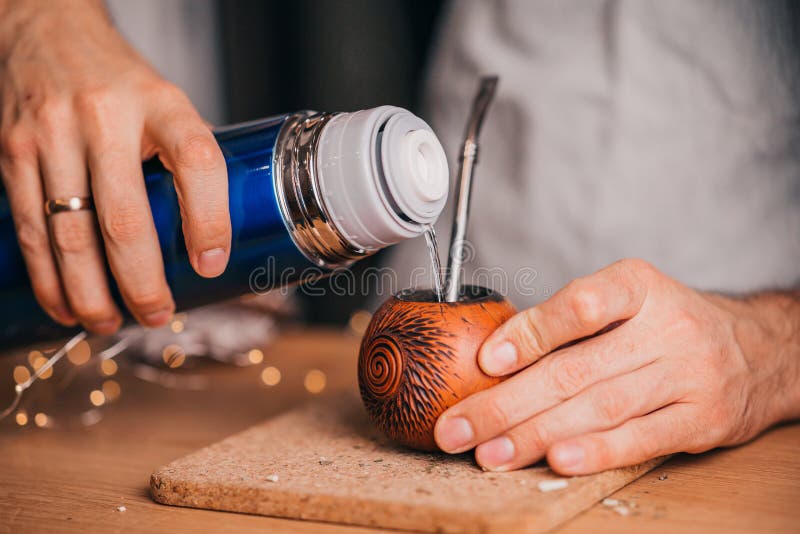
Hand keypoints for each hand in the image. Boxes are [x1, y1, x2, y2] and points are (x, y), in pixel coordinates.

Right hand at [0, 0, 229, 332]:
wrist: (47, 31)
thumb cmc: (120, 81)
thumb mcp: (168, 104)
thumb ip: (184, 161)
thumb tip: (208, 241)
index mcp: (161, 102)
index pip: (197, 161)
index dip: (209, 220)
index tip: (210, 265)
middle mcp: (105, 117)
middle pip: (125, 219)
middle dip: (143, 283)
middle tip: (159, 315)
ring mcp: (52, 135)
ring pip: (71, 236)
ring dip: (92, 294)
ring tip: (112, 324)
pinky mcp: (13, 153)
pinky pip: (31, 229)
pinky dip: (48, 278)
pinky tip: (65, 305)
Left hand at [434, 258, 799, 473]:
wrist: (756, 348)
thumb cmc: (665, 324)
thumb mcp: (624, 301)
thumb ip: (567, 324)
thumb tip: (492, 357)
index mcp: (638, 286)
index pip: (581, 305)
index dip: (531, 333)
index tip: (486, 361)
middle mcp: (666, 327)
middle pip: (575, 369)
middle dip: (507, 403)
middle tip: (457, 427)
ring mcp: (689, 374)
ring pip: (600, 407)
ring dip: (536, 435)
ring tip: (489, 452)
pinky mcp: (703, 418)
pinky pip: (642, 438)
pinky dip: (596, 451)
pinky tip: (556, 461)